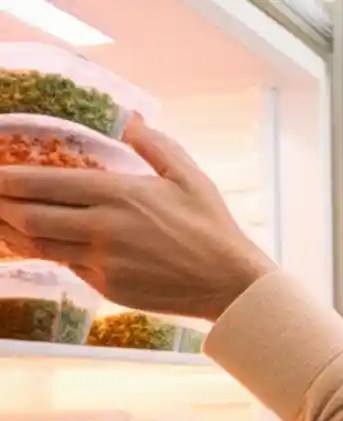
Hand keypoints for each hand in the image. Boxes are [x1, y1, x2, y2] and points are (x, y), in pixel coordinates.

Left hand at [0, 117, 276, 320]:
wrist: (229, 282)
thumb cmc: (212, 226)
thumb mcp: (190, 176)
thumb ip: (155, 145)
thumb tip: (130, 119)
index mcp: (119, 194)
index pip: (44, 184)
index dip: (8, 179)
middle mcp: (103, 228)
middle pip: (28, 216)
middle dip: (0, 206)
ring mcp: (102, 261)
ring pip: (38, 245)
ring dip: (12, 231)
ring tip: (1, 220)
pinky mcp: (107, 286)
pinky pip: (66, 265)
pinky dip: (47, 252)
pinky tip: (41, 243)